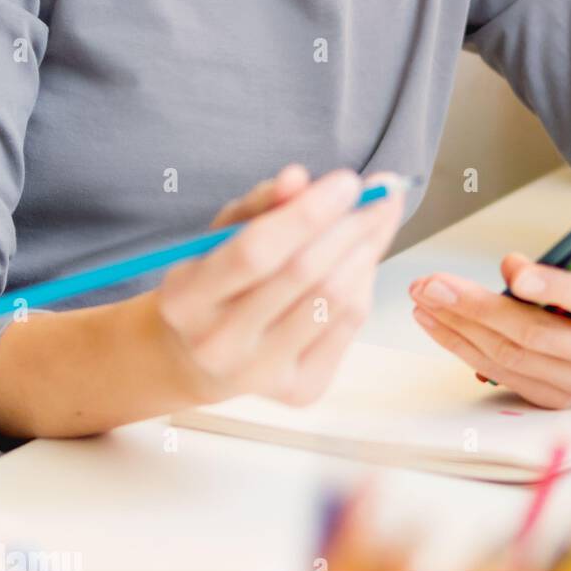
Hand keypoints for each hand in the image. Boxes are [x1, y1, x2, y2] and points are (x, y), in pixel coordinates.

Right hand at [152, 164, 403, 408]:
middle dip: (352, 225)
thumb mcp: (222, 234)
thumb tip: (298, 179)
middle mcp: (219, 345)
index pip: (256, 252)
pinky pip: (349, 323)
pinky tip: (361, 259)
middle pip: (304, 275)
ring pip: (336, 300)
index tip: (349, 180)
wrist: (199, 358)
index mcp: (186, 299)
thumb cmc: (217, 279)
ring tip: (376, 220)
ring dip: (366, 250)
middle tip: (383, 192)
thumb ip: (260, 204)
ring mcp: (261, 375)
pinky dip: (363, 282)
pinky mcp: (299, 391)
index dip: (307, 214)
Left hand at [409, 252, 570, 408]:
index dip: (554, 286)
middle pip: (538, 335)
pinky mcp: (557, 400)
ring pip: (512, 358)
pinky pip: (503, 374)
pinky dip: (465, 347)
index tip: (514, 271)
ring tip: (424, 298)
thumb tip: (510, 268)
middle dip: (477, 307)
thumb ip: (559, 262)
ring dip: (458, 327)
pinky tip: (438, 323)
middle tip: (434, 283)